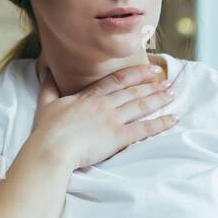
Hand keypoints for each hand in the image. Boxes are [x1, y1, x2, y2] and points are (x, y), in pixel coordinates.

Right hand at [29, 58, 178, 171]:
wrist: (52, 148)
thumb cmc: (47, 130)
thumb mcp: (46, 104)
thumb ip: (48, 88)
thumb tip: (44, 72)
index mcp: (89, 96)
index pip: (117, 80)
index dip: (135, 73)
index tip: (150, 69)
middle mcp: (104, 104)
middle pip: (133, 91)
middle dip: (152, 85)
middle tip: (168, 81)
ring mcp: (113, 119)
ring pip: (141, 105)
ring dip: (159, 99)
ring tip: (172, 94)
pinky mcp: (118, 137)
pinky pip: (144, 128)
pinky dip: (161, 123)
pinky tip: (173, 119)